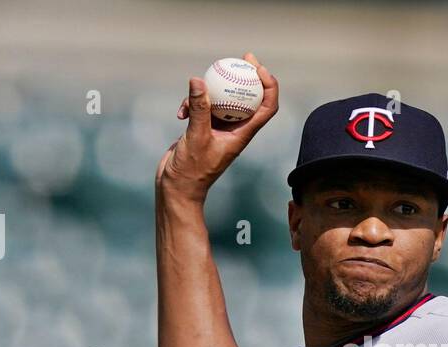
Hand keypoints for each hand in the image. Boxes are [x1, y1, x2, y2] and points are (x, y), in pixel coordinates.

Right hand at [156, 51, 279, 204]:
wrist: (177, 188)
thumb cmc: (191, 171)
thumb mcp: (196, 136)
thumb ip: (199, 108)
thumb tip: (198, 79)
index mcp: (243, 134)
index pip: (267, 107)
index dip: (269, 85)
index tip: (259, 68)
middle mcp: (235, 130)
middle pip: (250, 98)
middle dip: (248, 76)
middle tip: (243, 58)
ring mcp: (219, 129)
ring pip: (222, 100)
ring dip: (209, 92)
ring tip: (195, 86)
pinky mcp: (203, 129)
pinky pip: (203, 108)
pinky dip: (193, 105)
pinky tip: (180, 111)